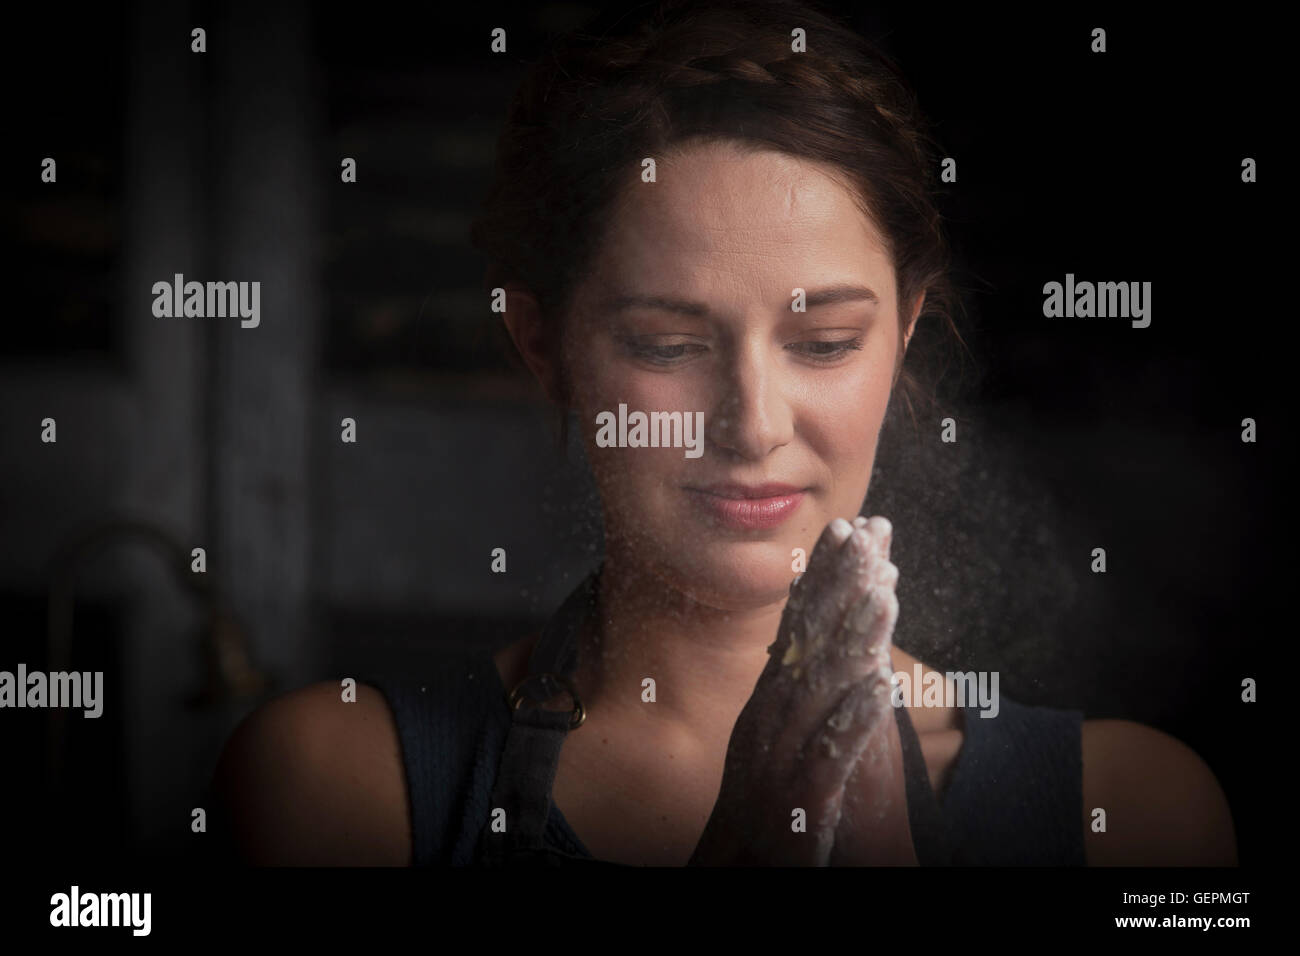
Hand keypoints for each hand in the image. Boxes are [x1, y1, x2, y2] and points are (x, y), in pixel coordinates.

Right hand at [688, 515, 914, 864]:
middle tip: (869, 536)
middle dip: (839, 586)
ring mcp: (779, 756)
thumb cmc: (765, 801)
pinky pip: (827, 753)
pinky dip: (851, 718)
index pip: (798, 625)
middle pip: (806, 641)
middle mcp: (769, 717)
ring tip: (885, 595)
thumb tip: (809, 637)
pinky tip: (880, 689)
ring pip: (819, 687)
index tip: (851, 528)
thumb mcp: (776, 734)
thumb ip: (794, 685)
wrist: (741, 872)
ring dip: (851, 639)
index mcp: (770, 699)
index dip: (824, 576)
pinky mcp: (797, 798)